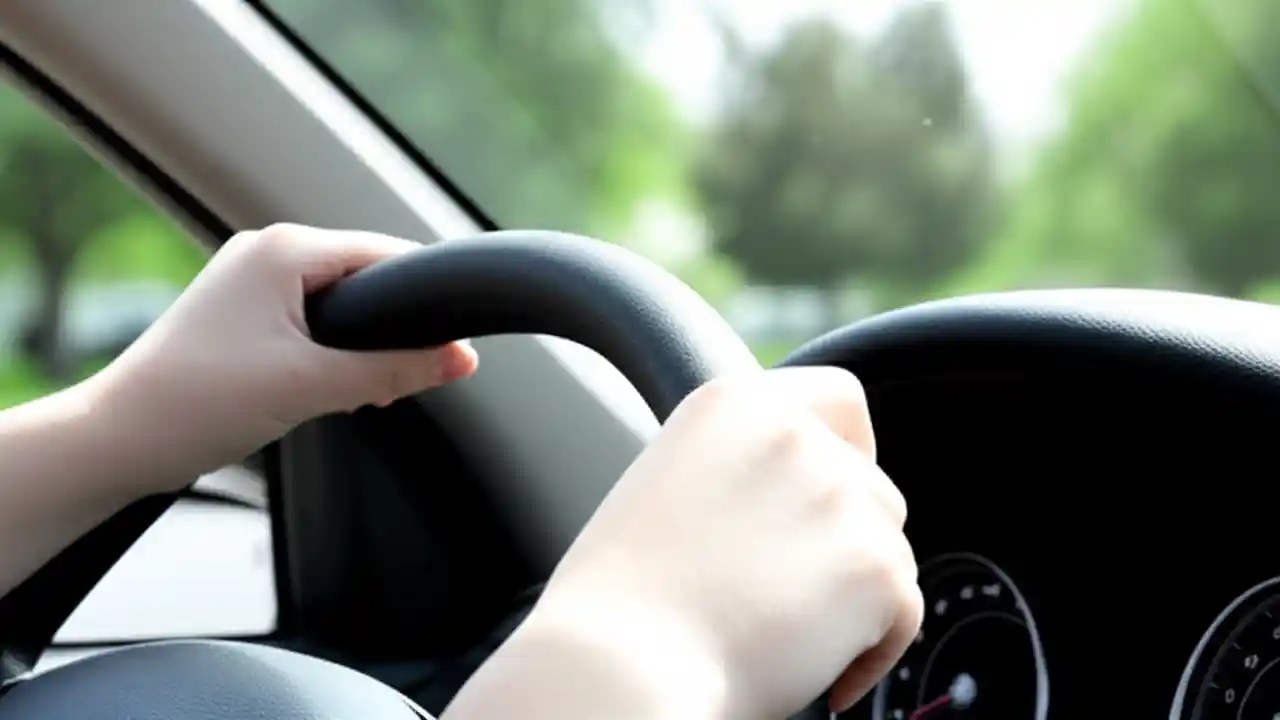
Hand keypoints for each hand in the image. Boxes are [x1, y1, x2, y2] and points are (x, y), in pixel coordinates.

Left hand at [100, 223, 476, 490]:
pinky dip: (330, 353)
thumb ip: (395, 370)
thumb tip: (460, 360)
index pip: (385, 255)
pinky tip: (330, 391)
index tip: (453, 343)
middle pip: (365, 279)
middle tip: (398, 383)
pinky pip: (309, 321)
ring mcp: (249, 283)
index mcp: (283, 249)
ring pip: (338, 305)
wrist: (118, 439)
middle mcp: (265, 254)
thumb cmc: (199, 401)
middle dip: (390, 330)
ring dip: (361, 348)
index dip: (424, 300)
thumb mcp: (314, 387)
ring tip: (362, 394)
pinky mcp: (241, 315)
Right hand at [447, 367, 920, 718]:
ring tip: (792, 640)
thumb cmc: (624, 602)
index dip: (851, 449)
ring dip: (857, 597)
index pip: (839, 397)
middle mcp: (793, 434)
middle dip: (848, 542)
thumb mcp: (668, 488)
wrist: (622, 667)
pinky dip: (874, 652)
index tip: (835, 496)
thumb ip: (740, 468)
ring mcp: (839, 495)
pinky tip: (821, 678)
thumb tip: (803, 505)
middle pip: (872, 486)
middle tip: (790, 596)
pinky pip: (905, 611)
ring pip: (890, 549)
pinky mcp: (874, 564)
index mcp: (734, 404)